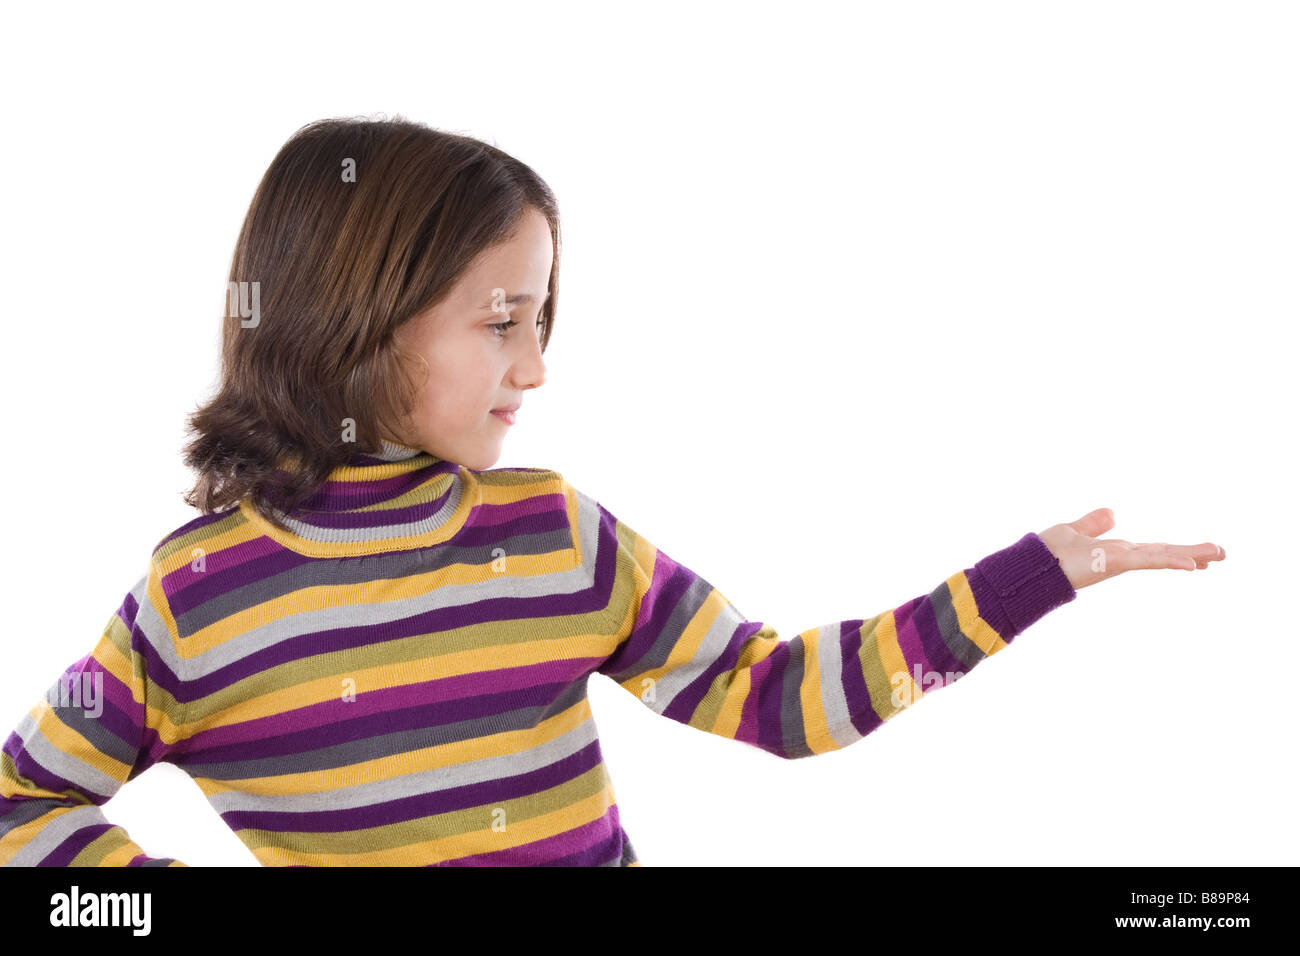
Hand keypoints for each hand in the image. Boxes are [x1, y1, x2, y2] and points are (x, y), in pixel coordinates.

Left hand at [1037, 508, 1224, 590]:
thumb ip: (1093, 523)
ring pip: (1162, 555)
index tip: (1200, 557)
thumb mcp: (1074, 530)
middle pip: (1163, 553)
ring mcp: (1119, 561)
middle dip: (1193, 553)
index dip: (1176, 551)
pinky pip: (1147, 559)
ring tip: (1220, 553)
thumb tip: (1112, 513)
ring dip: (1191, 554)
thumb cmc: (1046, 553)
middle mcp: (1121, 557)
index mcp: (1115, 552)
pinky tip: (1191, 563)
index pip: (1153, 550)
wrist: (1029, 567)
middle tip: (1223, 554)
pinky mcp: (1113, 562)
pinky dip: (1169, 559)